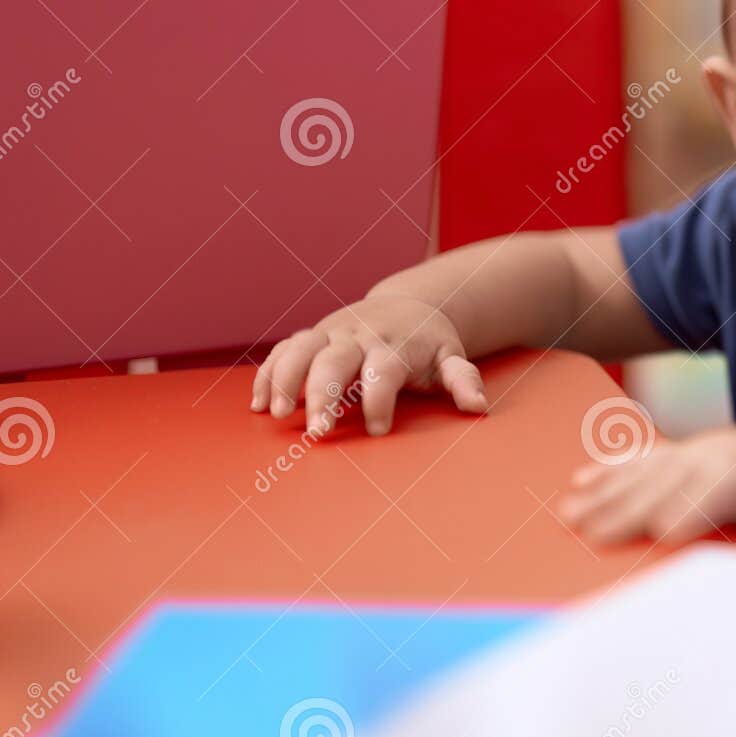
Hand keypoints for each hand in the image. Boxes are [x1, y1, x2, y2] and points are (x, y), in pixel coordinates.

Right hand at [250, 294, 486, 435]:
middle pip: (335, 361)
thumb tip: (477, 406)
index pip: (385, 371)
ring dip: (285, 379)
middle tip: (318, 432)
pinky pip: (284, 350)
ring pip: (301, 350)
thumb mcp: (452, 357)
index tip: (379, 431)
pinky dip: (267, 373)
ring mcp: (332, 333)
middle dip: (323, 394)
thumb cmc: (429, 342)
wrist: (409, 304)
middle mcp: (359, 336)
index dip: (381, 400)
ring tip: (276, 414)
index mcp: (395, 344)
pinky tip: (257, 404)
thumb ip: (463, 380)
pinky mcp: (313, 336)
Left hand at [558, 427, 735, 548]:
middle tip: (566, 516)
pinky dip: (686, 515)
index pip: (651, 461)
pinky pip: (713, 500)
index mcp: (709, 455)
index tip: (577, 483)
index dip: (612, 472)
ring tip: (595, 531)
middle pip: (646, 476)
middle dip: (604, 497)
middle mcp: (712, 454)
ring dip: (628, 510)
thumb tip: (663, 531)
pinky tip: (660, 533)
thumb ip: (707, 505)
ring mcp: (732, 463)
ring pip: (668, 488)